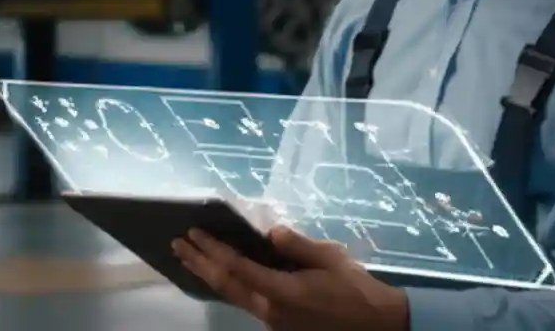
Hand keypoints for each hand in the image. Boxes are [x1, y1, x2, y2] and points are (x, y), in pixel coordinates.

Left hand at [172, 224, 408, 330]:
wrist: (377, 325)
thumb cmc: (356, 289)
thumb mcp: (329, 259)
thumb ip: (296, 245)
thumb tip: (270, 232)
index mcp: (280, 293)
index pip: (236, 268)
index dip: (212, 250)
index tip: (193, 232)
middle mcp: (269, 310)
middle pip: (224, 285)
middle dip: (198, 263)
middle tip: (177, 244)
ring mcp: (272, 320)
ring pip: (231, 296)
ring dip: (208, 274)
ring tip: (189, 256)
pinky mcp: (278, 323)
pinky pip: (244, 300)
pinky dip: (227, 284)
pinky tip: (219, 273)